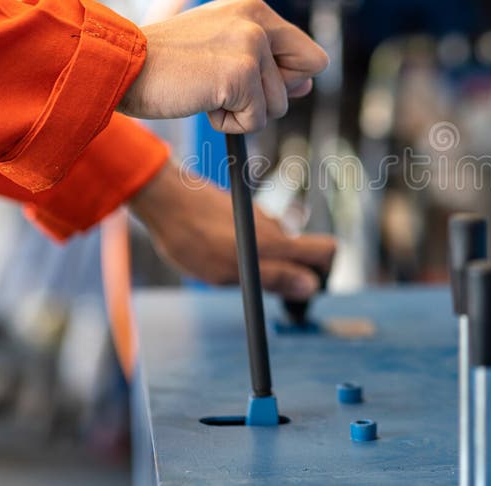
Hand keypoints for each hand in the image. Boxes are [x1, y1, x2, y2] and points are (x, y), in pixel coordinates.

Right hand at [121, 0, 328, 131]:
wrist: (120, 65)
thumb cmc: (165, 64)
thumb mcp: (221, 53)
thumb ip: (267, 63)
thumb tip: (307, 84)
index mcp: (254, 10)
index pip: (310, 54)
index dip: (289, 78)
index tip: (252, 81)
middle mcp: (257, 20)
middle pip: (304, 78)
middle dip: (270, 96)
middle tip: (226, 86)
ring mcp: (251, 45)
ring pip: (277, 106)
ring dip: (242, 112)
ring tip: (204, 90)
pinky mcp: (241, 74)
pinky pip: (255, 121)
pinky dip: (228, 124)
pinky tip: (200, 101)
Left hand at [129, 160, 334, 299]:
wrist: (164, 199)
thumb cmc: (193, 239)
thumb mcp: (232, 271)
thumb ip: (274, 278)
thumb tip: (311, 288)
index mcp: (277, 242)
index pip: (326, 250)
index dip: (323, 272)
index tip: (301, 291)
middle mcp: (275, 227)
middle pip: (302, 252)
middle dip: (289, 274)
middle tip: (256, 289)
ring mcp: (259, 218)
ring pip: (276, 246)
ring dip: (262, 263)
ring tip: (225, 271)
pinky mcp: (242, 213)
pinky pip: (256, 237)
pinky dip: (245, 250)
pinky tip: (215, 253)